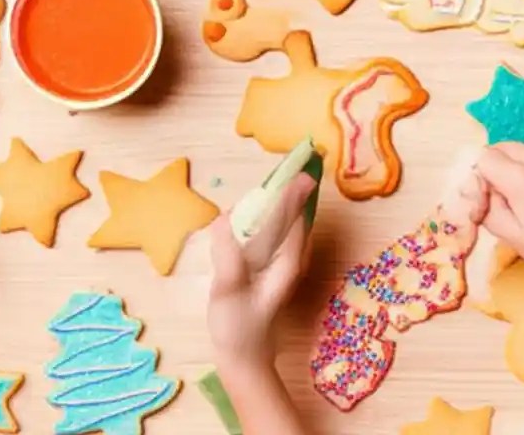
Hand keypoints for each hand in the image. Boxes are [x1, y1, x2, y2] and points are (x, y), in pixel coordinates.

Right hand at [208, 173, 316, 370]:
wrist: (244, 358)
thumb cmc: (237, 327)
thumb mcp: (228, 291)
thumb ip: (227, 254)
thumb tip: (224, 220)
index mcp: (285, 261)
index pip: (290, 217)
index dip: (293, 192)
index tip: (299, 170)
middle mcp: (290, 259)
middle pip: (294, 217)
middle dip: (293, 192)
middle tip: (296, 166)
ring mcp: (283, 265)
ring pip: (287, 226)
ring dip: (283, 204)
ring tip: (281, 182)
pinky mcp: (272, 270)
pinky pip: (276, 237)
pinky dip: (272, 221)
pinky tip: (260, 216)